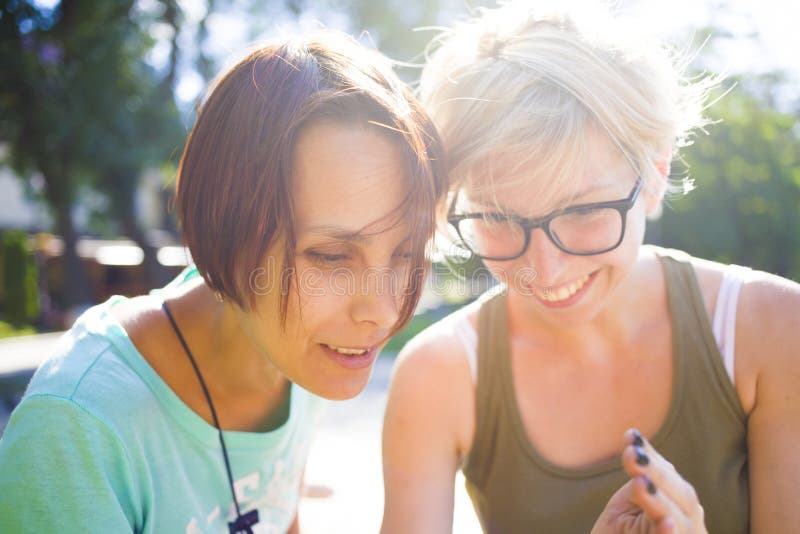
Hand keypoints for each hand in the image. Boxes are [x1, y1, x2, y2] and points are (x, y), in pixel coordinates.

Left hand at [591, 429, 707, 533]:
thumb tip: (636, 450)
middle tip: (631, 455)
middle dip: (656, 473)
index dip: (652, 456)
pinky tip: (665, 523)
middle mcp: (691, 523)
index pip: (669, 476)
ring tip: (641, 482)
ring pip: (682, 520)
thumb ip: (640, 486)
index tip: (629, 436)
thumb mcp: (626, 510)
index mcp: (680, 505)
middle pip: (681, 494)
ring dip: (660, 501)